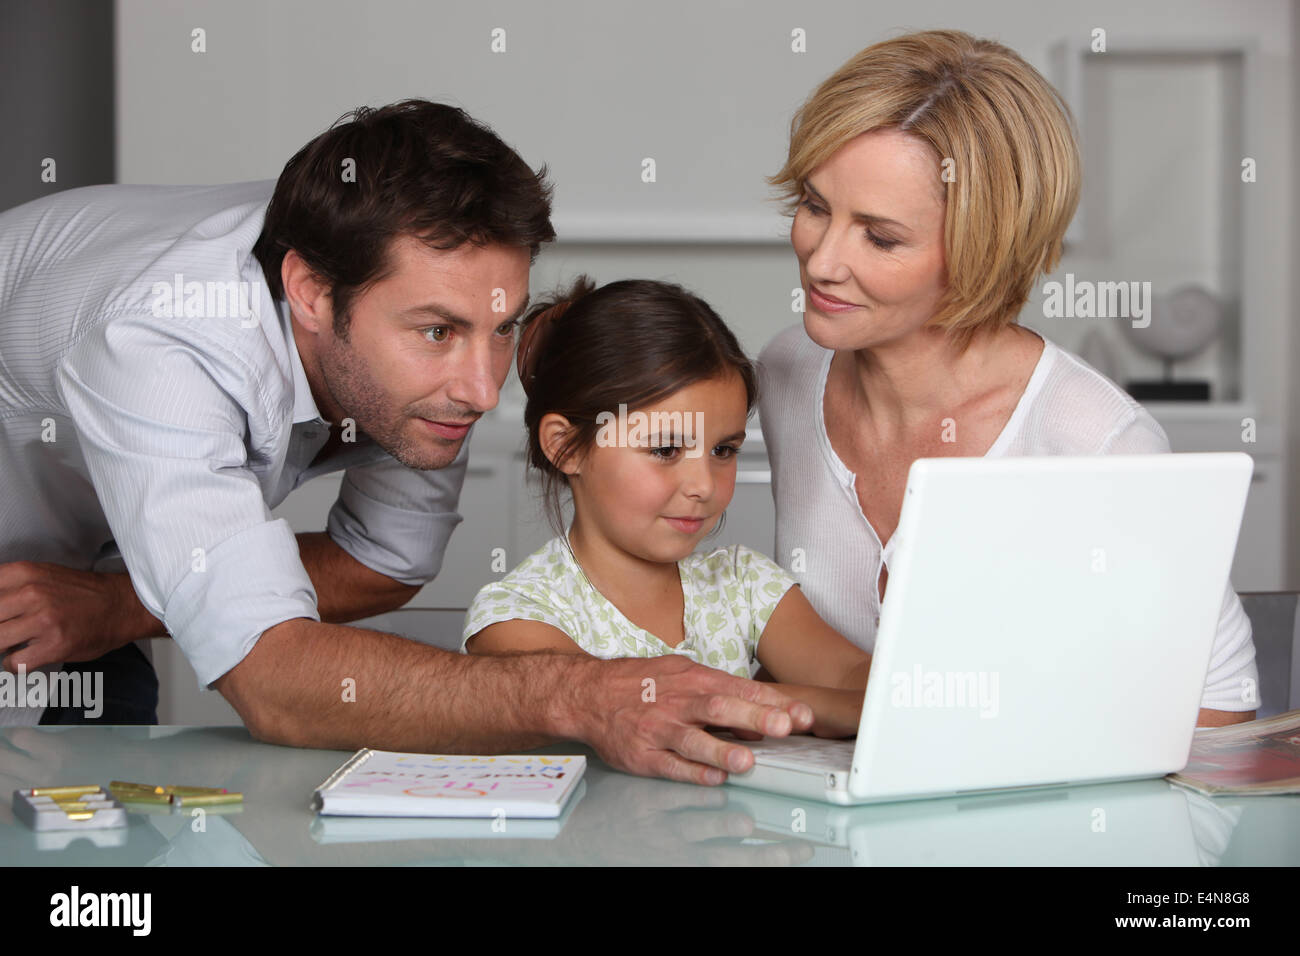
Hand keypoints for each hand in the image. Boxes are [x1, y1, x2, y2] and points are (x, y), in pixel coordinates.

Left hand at [0, 561, 160, 670]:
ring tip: (16, 643)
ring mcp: (43, 620)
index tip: (3, 617)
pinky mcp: (54, 645)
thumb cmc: (84, 594)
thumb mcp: (42, 576)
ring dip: (4, 646)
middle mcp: (32, 594)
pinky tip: (28, 655)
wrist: (122, 606)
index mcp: (26, 573)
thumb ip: (11, 586)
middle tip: (7, 631)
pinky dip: (16, 664)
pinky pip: (14, 662)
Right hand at [564, 654, 814, 784]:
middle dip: (754, 717)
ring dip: (721, 751)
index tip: (801, 714)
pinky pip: (668, 765)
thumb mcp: (684, 676)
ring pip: (693, 739)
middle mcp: (678, 702)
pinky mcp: (642, 754)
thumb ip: (723, 697)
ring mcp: (659, 729)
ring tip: (746, 762)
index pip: (740, 690)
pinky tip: (713, 779)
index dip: (773, 703)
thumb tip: (762, 721)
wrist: (590, 693)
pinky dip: (691, 772)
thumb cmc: (644, 684)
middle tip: (784, 726)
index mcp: (694, 679)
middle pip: (719, 708)